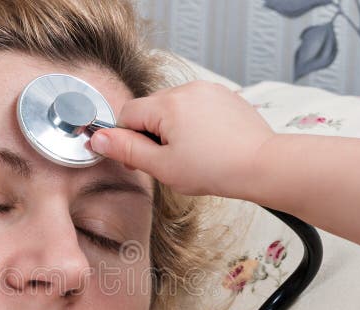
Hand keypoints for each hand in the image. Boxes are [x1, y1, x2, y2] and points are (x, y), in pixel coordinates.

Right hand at [89, 80, 276, 199]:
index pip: (127, 114)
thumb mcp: (162, 167)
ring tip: (191, 154)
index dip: (127, 140)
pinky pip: (194, 107)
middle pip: (149, 110)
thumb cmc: (216, 169)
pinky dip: (193, 124)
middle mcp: (187, 89)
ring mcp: (208, 90)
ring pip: (172, 109)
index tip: (139, 159)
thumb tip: (97, 138)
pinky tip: (206, 145)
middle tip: (168, 162)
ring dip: (172, 129)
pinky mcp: (223, 96)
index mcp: (168, 105)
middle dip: (151, 135)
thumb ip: (127, 150)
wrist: (262, 165)